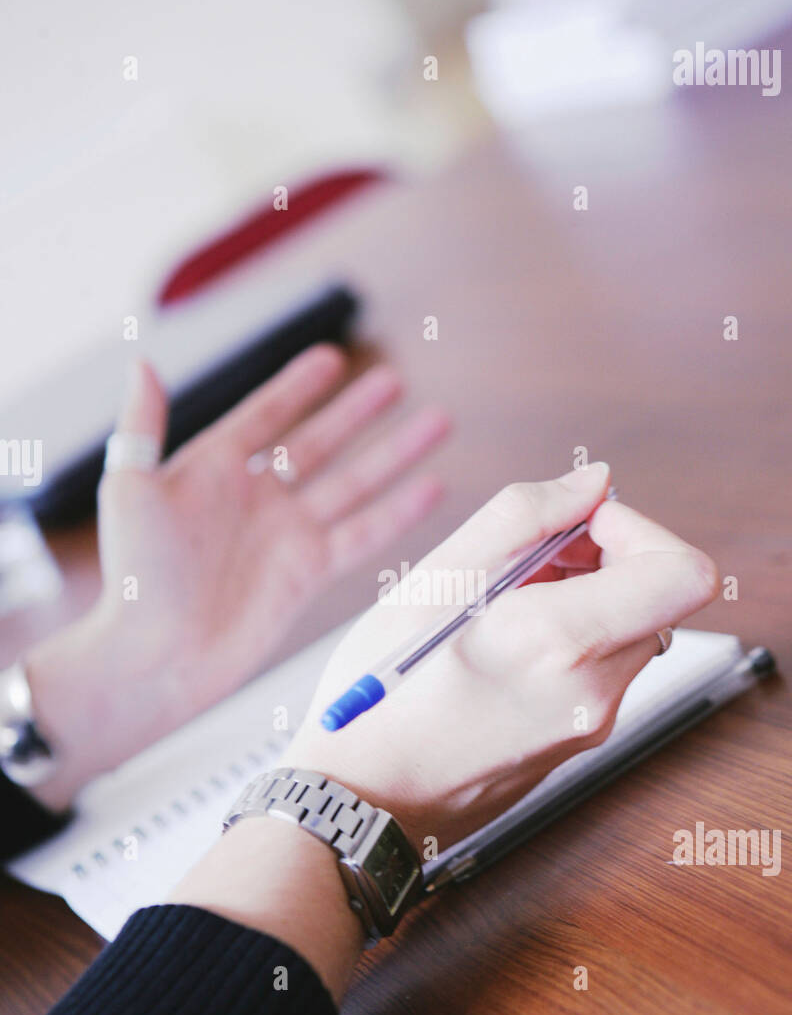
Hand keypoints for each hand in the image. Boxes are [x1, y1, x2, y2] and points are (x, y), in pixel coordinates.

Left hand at [26, 344, 449, 809]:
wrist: (158, 656)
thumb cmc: (135, 577)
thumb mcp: (130, 488)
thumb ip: (143, 426)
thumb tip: (143, 363)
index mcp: (214, 468)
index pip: (267, 414)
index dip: (299, 388)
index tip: (332, 358)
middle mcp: (258, 498)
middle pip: (321, 442)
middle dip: (359, 412)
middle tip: (396, 379)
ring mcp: (288, 534)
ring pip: (355, 482)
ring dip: (396, 452)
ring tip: (439, 421)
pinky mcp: (310, 572)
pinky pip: (365, 533)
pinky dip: (401, 512)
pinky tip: (433, 487)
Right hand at [283, 463, 719, 852]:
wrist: (364, 803)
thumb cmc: (381, 697)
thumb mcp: (431, 584)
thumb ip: (521, 517)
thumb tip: (592, 481)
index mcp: (559, 646)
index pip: (684, 573)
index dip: (639, 529)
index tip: (580, 526)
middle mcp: (594, 693)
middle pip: (660, 597)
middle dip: (605, 557)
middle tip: (531, 557)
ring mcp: (592, 725)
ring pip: (632, 629)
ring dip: (587, 595)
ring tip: (506, 600)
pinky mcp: (580, 741)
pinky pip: (605, 666)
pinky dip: (572, 636)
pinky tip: (506, 640)